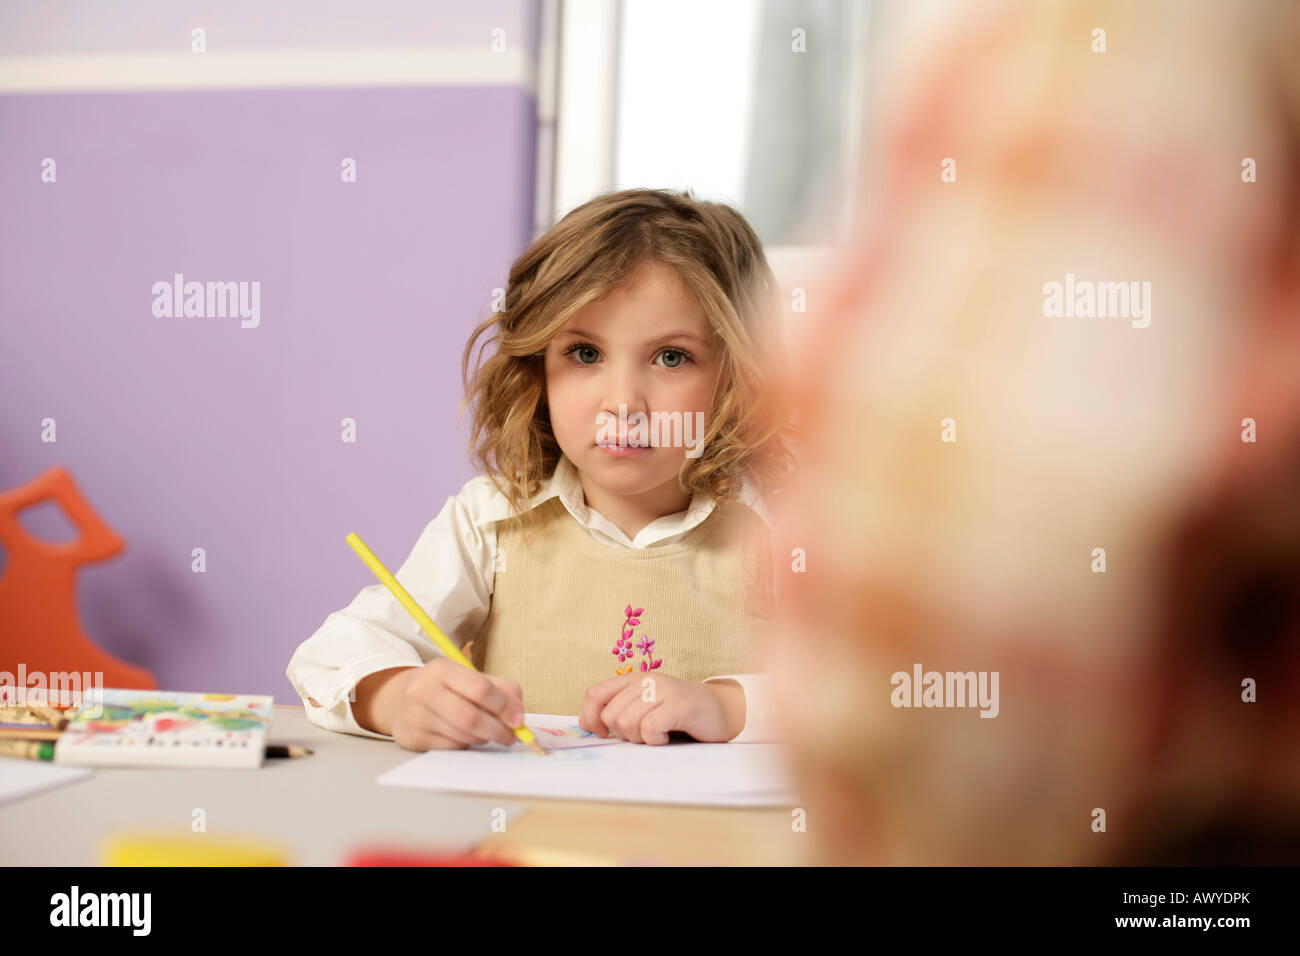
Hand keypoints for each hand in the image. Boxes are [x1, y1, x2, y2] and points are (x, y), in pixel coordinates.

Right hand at [381, 656, 524, 751]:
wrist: (399, 699)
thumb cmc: (443, 687)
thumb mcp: (469, 676)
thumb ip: (501, 688)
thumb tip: (518, 713)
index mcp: (442, 669)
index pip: (480, 689)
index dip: (504, 707)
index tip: (517, 720)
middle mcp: (424, 691)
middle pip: (471, 718)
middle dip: (497, 730)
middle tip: (510, 736)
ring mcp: (416, 716)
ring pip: (463, 735)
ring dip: (483, 737)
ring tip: (487, 731)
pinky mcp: (414, 738)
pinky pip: (452, 747)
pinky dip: (466, 744)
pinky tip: (465, 735)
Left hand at [578, 673, 745, 744]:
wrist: (721, 710)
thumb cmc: (679, 714)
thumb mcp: (644, 708)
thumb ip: (617, 711)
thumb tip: (585, 723)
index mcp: (632, 679)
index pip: (594, 694)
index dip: (592, 718)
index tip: (604, 733)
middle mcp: (646, 680)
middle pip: (611, 715)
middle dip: (623, 734)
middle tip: (644, 734)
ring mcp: (663, 690)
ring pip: (627, 722)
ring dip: (640, 738)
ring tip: (656, 735)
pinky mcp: (679, 704)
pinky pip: (650, 728)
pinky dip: (655, 740)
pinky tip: (666, 738)